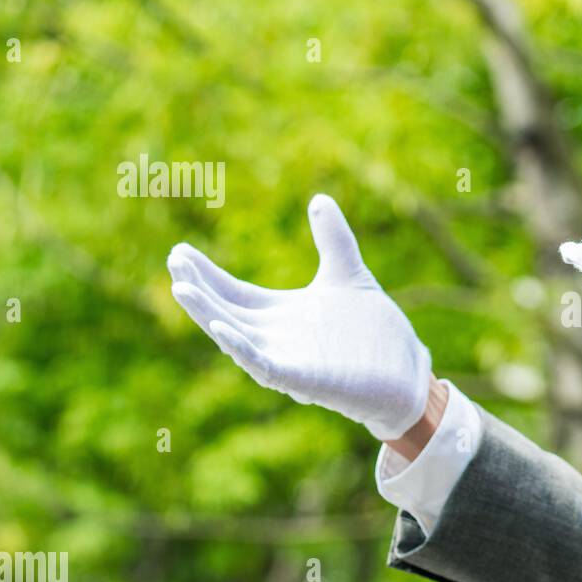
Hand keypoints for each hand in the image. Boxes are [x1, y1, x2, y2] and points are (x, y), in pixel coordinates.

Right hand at [167, 194, 431, 440]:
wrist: (406, 370)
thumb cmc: (374, 332)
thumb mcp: (348, 274)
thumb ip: (333, 239)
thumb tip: (319, 199)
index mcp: (280, 315)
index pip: (233, 293)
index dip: (206, 274)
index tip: (180, 251)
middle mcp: (276, 339)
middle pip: (225, 312)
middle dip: (199, 290)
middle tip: (174, 262)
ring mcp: (287, 361)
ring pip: (235, 339)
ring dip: (208, 315)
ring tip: (181, 288)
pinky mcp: (303, 382)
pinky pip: (264, 367)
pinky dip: (242, 350)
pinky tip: (220, 329)